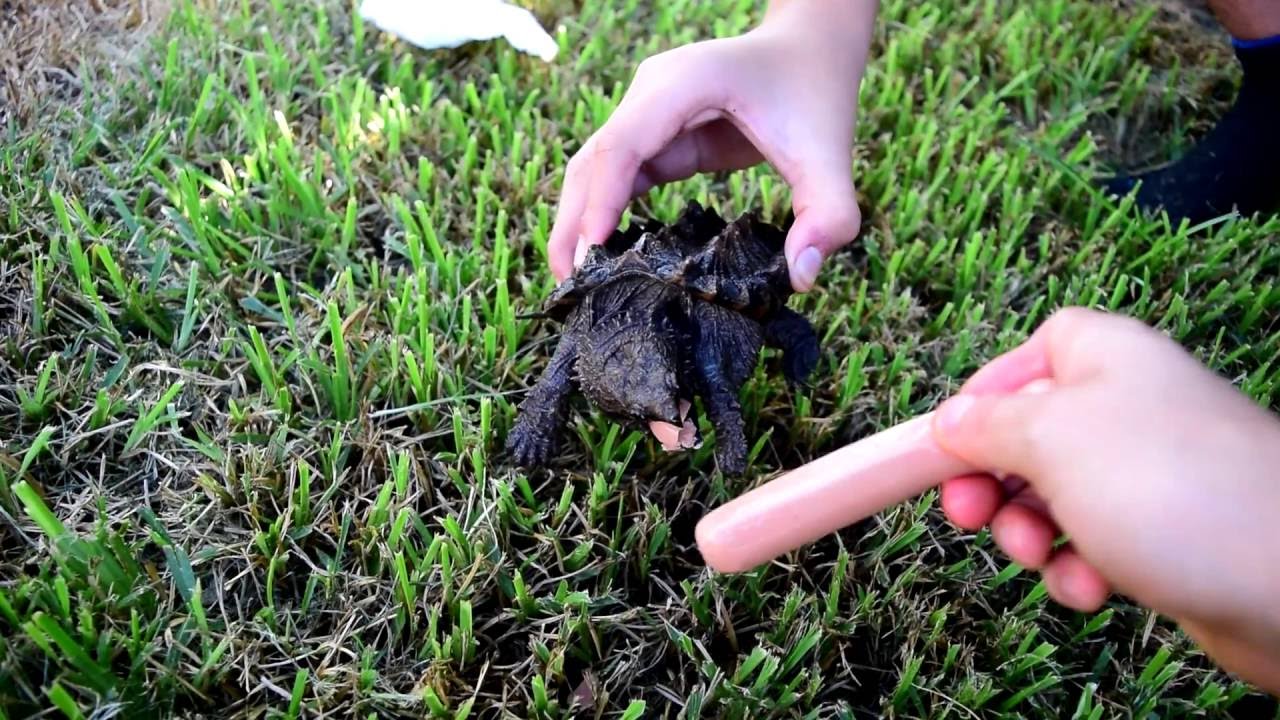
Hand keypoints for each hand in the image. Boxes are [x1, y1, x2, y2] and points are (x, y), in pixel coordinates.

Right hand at [547, 0, 877, 291]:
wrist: (813, 50)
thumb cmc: (816, 91)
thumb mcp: (830, 155)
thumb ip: (828, 215)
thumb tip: (802, 276)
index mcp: (681, 84)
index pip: (622, 147)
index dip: (601, 203)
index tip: (592, 258)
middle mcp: (651, 94)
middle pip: (593, 161)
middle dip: (575, 222)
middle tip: (569, 286)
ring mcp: (649, 114)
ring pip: (597, 171)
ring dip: (582, 222)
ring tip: (577, 281)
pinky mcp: (659, 135)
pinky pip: (621, 177)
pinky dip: (608, 215)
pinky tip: (607, 259)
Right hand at [931, 307, 1279, 692]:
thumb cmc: (1169, 489)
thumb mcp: (1051, 439)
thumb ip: (987, 425)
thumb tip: (950, 421)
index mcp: (1108, 358)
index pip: (1031, 353)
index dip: (984, 394)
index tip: (948, 441)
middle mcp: (1131, 407)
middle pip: (1030, 433)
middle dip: (993, 482)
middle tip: (970, 516)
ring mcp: (1151, 474)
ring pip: (1054, 497)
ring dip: (1032, 533)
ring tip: (1044, 558)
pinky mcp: (1166, 535)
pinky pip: (1094, 542)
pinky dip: (1080, 566)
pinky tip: (1094, 587)